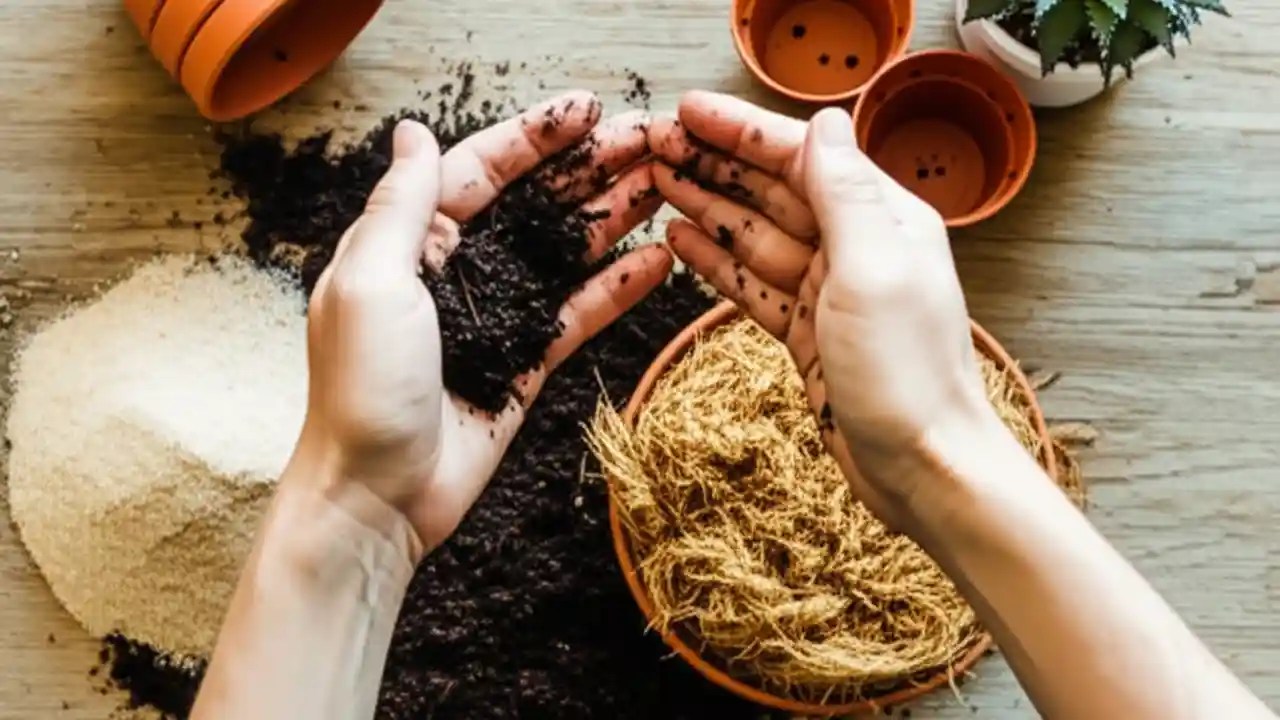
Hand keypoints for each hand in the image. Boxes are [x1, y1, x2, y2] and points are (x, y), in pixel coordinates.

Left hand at [295, 93, 670, 555]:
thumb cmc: (361, 387)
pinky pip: (578, 313)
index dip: (535, 137)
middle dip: (590, 168)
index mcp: (410, 242)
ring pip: (563, 252)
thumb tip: (414, 133)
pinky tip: (657, 259)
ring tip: (665, 183)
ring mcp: (498, 315)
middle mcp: (457, 271)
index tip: (588, 109)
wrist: (378, 496)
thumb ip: (402, 205)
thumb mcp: (372, 280)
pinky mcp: (527, 362)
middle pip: (533, 203)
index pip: (481, 169)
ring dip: (612, 216)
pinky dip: (616, 287)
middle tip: (650, 139)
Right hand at [649, 91, 991, 524]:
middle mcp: (857, 246)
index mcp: (883, 218)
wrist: (924, 468)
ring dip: (707, 206)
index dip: (741, 131)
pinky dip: (717, 262)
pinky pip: (754, 283)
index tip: (688, 112)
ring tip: (656, 182)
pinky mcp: (809, 332)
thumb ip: (845, 193)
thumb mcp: (874, 270)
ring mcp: (830, 291)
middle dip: (714, 164)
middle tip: (655, 144)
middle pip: (773, 190)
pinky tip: (681, 240)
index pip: (802, 156)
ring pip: (756, 235)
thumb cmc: (908, 375)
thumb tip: (825, 121)